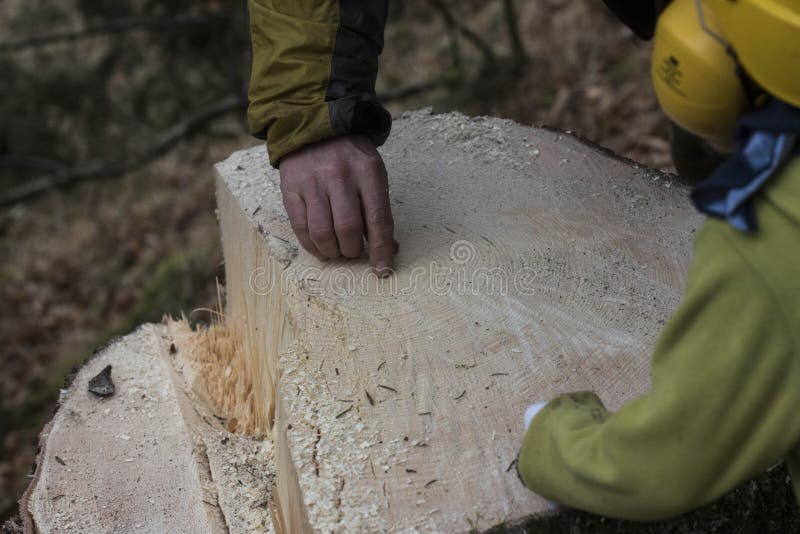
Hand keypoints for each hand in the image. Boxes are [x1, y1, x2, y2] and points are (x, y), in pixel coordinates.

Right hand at [279, 134, 396, 275]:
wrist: (316, 127)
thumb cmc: (351, 158)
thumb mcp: (373, 173)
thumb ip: (378, 209)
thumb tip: (388, 249)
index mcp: (368, 171)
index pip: (377, 219)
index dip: (381, 249)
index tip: (383, 269)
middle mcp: (339, 176)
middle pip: (348, 229)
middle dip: (352, 250)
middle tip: (353, 251)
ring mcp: (312, 182)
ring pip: (322, 233)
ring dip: (332, 251)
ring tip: (336, 250)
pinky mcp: (291, 189)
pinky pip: (301, 227)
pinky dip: (312, 245)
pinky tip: (320, 247)